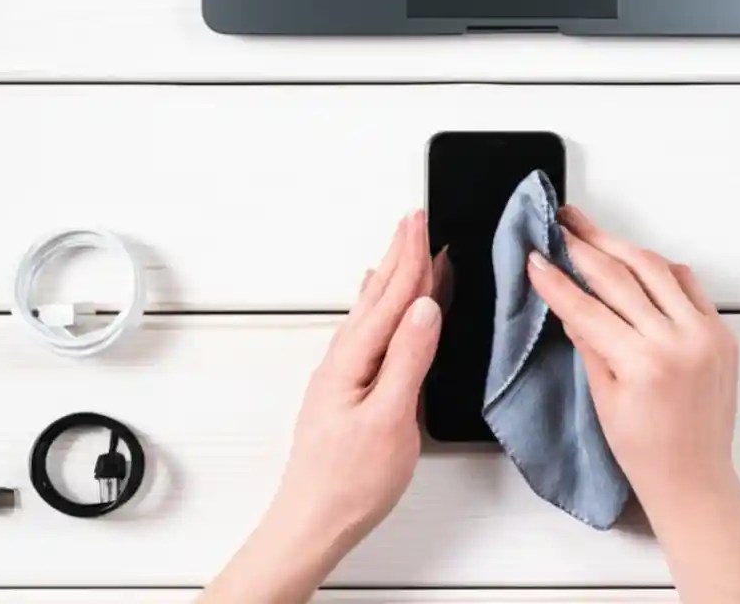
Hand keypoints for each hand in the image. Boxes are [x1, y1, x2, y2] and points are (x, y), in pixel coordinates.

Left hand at [202, 211, 445, 603]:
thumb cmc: (350, 480)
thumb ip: (408, 360)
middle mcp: (344, 359)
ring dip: (393, 278)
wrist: (314, 520)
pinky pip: (370, 333)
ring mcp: (344, 374)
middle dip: (399, 255)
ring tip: (406, 251)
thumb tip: (426, 309)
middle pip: (378, 296)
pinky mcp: (350, 390)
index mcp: (354, 359)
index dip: (410, 257)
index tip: (421, 222)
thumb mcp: (390, 418)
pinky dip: (383, 309)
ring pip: (373, 312)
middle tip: (414, 220)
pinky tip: (380, 307)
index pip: (390, 296)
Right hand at [527, 206, 739, 603]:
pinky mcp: (722, 333)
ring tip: (591, 231)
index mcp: (642, 364)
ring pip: (656, 269)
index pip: (587, 307)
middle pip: (621, 276)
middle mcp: (678, 341)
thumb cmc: (643, 450)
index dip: (557, 280)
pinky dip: (660, 269)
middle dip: (585, 246)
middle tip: (561, 223)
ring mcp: (705, 334)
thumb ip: (588, 343)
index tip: (535, 256)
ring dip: (620, 246)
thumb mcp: (602, 398)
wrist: (694, 477)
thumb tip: (569, 299)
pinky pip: (688, 285)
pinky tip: (635, 259)